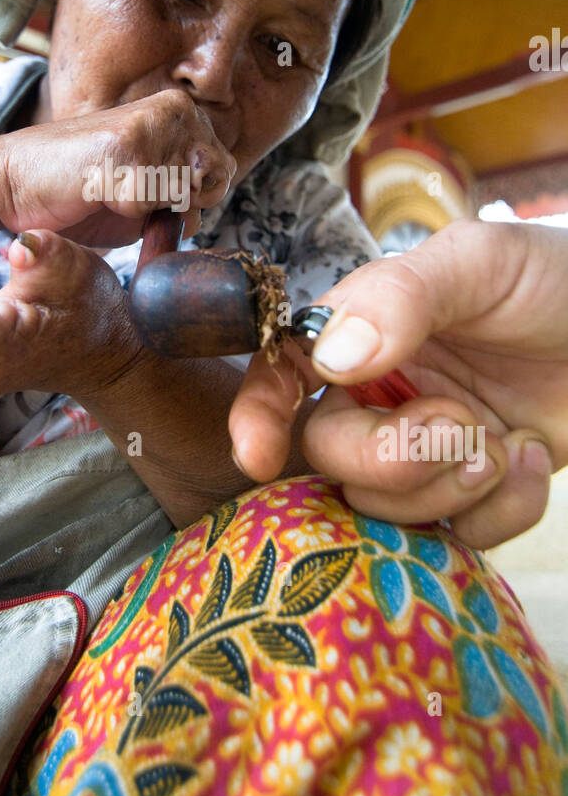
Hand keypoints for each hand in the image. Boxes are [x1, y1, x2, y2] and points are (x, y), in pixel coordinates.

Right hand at [0, 88, 235, 247]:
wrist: (13, 182)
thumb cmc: (78, 192)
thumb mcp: (146, 195)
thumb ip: (186, 195)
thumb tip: (206, 208)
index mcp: (179, 112)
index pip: (223, 170)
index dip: (189, 198)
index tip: (145, 190)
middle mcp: (172, 109)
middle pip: (214, 181)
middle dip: (175, 203)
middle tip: (128, 192)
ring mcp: (151, 123)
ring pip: (185, 195)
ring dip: (149, 210)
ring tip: (111, 190)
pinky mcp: (126, 144)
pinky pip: (152, 204)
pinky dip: (125, 214)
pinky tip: (97, 192)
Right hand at [229, 220, 567, 548]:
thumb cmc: (557, 282)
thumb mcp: (480, 262)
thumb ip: (400, 297)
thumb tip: (329, 357)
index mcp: (365, 330)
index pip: (284, 372)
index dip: (259, 415)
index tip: (258, 455)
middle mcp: (384, 392)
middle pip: (331, 453)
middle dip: (390, 456)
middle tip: (460, 428)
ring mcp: (429, 448)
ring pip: (387, 505)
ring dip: (451, 484)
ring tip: (507, 442)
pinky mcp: (476, 492)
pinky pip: (460, 533)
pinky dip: (504, 508)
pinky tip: (536, 457)